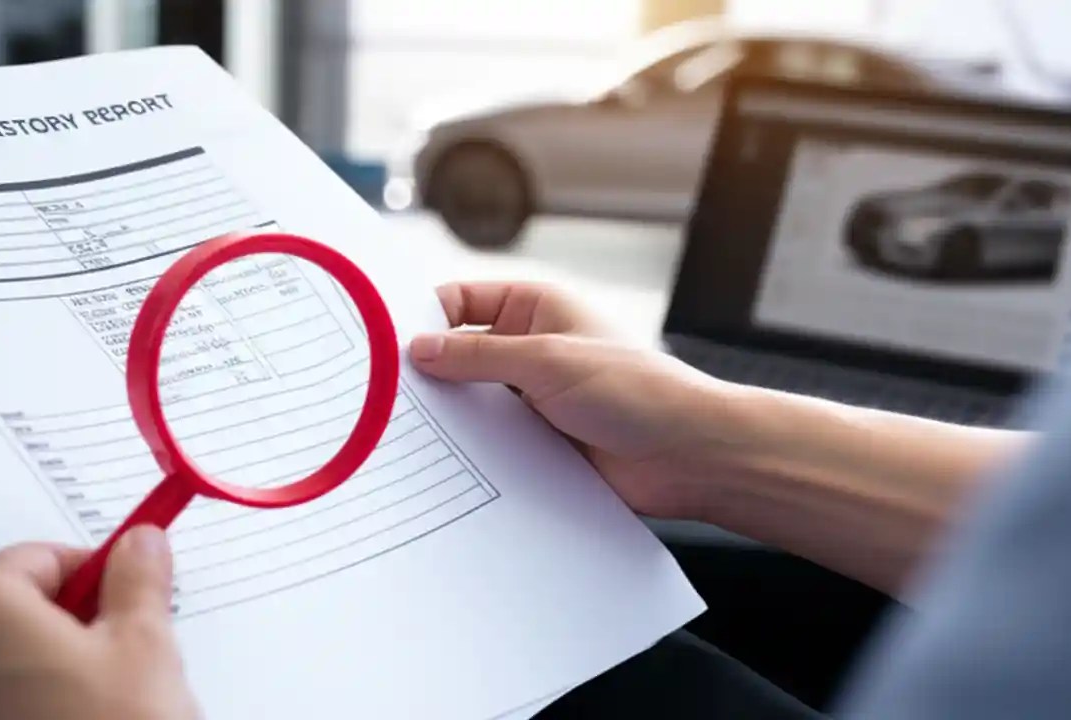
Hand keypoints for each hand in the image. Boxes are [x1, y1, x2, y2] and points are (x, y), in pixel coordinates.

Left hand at [0, 526, 198, 719]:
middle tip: (129, 639)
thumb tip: (140, 544)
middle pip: (11, 607)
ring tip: (111, 689)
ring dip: (53, 660)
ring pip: (0, 658)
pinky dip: (32, 700)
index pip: (35, 558)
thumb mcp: (145, 642)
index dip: (92, 567)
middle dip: (72, 616)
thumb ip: (138, 579)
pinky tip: (83, 717)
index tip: (131, 584)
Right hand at [409, 282, 751, 519]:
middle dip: (428, 375)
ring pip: (470, 404)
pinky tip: (441, 466)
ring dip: (447, 418)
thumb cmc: (637, 390)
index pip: (460, 303)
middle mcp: (530, 350)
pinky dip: (467, 452)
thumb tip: (418, 349)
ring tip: (404, 435)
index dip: (422, 319)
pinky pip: (489, 444)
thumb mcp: (547, 361)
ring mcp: (532, 399)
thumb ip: (478, 356)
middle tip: (382, 395)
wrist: (689, 457)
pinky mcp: (537, 444)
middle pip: (459, 356)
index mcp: (536, 309)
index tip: (381, 343)